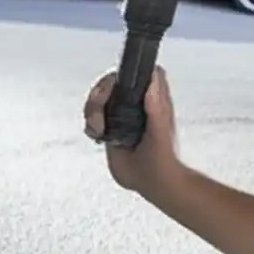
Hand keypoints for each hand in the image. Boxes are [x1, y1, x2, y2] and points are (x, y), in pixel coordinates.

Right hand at [83, 66, 180, 192]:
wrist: (150, 182)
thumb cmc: (162, 158)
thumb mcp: (159, 132)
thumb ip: (155, 107)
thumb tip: (153, 79)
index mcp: (154, 99)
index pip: (141, 72)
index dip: (129, 72)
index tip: (116, 85)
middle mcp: (137, 103)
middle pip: (112, 83)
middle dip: (100, 93)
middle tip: (98, 113)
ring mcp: (122, 114)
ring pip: (99, 98)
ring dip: (92, 110)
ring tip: (99, 129)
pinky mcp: (111, 127)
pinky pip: (92, 116)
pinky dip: (90, 123)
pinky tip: (98, 136)